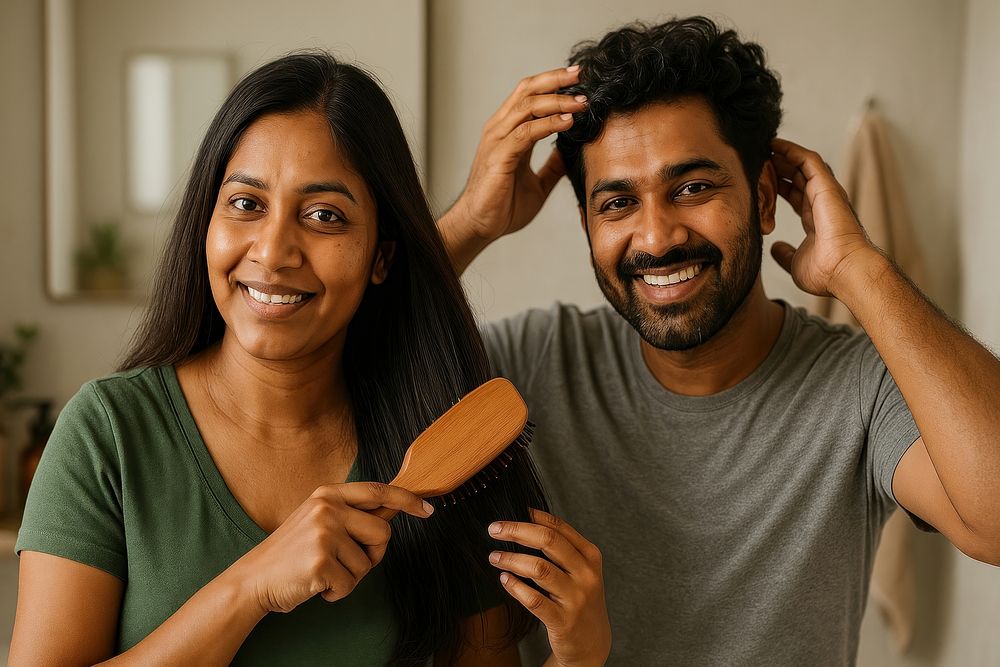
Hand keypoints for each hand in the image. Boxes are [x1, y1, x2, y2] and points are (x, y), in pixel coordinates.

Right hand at [233, 482, 432, 613]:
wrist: (253, 579)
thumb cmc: (292, 554)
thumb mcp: (320, 521)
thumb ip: (352, 514)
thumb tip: (395, 509)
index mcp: (328, 494)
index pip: (378, 491)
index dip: (407, 500)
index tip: (427, 509)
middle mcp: (326, 508)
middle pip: (383, 532)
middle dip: (373, 554)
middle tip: (346, 562)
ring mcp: (323, 533)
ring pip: (368, 563)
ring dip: (350, 576)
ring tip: (323, 572)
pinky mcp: (320, 561)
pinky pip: (351, 583)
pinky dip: (337, 592)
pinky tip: (316, 585)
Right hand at [441, 66, 586, 246]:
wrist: (480, 226)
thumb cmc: (502, 206)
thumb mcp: (538, 183)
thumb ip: (552, 165)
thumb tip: (570, 152)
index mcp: (508, 131)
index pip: (530, 95)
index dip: (554, 83)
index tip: (580, 79)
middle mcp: (500, 129)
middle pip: (528, 90)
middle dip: (557, 80)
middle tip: (582, 75)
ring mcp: (497, 141)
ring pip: (528, 106)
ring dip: (557, 101)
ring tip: (581, 103)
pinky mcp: (499, 156)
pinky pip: (526, 132)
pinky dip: (548, 124)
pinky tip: (567, 123)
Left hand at [488, 508, 609, 665]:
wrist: (592, 642)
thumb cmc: (579, 598)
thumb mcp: (580, 570)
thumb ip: (560, 548)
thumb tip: (524, 521)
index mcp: (590, 556)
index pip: (558, 527)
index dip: (531, 517)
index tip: (508, 516)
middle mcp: (586, 574)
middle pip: (548, 541)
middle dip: (516, 531)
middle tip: (493, 529)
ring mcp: (576, 598)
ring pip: (539, 569)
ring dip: (511, 559)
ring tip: (494, 557)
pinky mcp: (563, 621)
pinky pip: (534, 600)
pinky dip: (515, 587)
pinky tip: (504, 579)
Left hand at [770, 138, 880, 297]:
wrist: (844, 270)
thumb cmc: (825, 272)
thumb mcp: (796, 262)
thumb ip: (786, 254)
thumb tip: (775, 248)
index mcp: (816, 221)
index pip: (795, 196)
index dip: (779, 187)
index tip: (761, 181)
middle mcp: (822, 204)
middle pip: (798, 178)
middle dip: (778, 168)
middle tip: (757, 159)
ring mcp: (826, 194)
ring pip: (802, 166)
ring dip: (783, 156)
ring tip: (763, 147)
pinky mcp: (827, 186)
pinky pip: (808, 160)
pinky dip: (792, 150)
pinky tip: (776, 144)